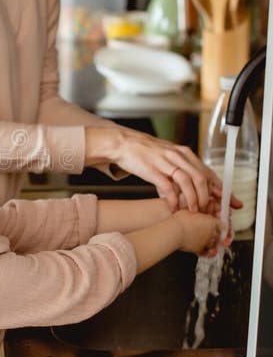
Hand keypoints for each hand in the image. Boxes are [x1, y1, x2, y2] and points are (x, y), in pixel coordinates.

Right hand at [86, 125, 238, 213]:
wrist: (123, 143)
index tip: (232, 202)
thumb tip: (191, 191)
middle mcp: (178, 156)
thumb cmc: (145, 152)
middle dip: (209, 198)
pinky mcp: (152, 169)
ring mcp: (166, 162)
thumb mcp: (169, 158)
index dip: (222, 189)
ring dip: (193, 200)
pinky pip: (168, 187)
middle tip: (210, 212)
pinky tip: (174, 209)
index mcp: (185, 153)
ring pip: (188, 182)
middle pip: (202, 178)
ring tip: (194, 212)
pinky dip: (173, 200)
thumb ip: (181, 172)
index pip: (209, 173)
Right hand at [173, 209, 230, 255]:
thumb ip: (198, 215)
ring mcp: (206, 241)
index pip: (222, 224)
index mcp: (211, 221)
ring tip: (207, 241)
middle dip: (217, 234)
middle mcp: (211, 232)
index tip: (218, 225)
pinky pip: (207, 253)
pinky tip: (208, 252)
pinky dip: (208, 253)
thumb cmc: (180, 220)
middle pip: (219, 235)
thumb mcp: (190, 212)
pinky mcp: (199, 249)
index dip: (219, 225)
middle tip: (211, 232)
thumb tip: (196, 215)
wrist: (174, 231)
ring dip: (212, 243)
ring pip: (214, 244)